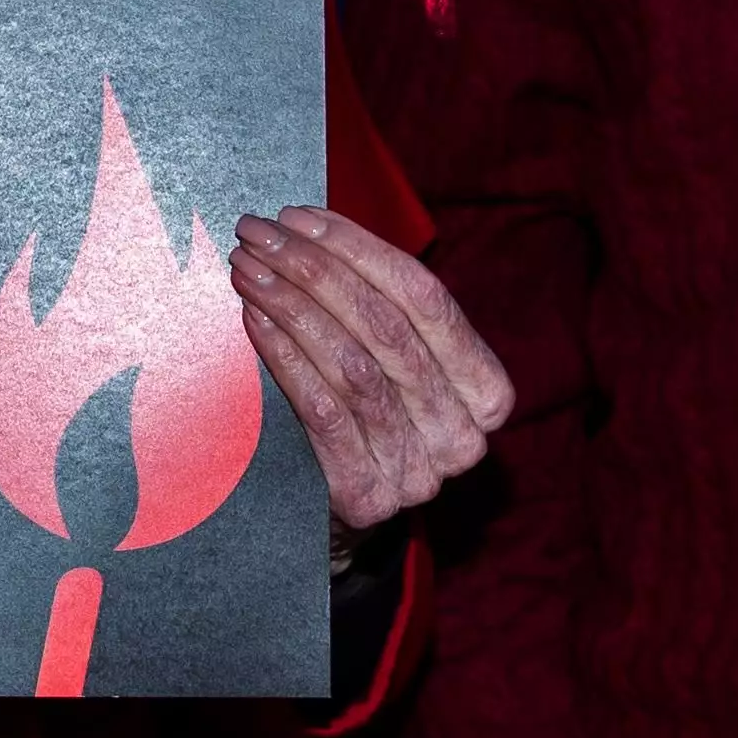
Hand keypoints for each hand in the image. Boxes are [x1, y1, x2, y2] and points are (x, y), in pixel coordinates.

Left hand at [230, 206, 514, 529]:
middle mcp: (463, 434)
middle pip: (386, 327)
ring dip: (293, 306)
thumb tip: (308, 228)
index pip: (426, 297)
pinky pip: (322, 410)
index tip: (299, 218)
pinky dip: (285, 357)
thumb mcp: (396, 363)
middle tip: (259, 234)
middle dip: (314, 270)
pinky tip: (254, 321)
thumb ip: (380, 306)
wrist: (346, 520)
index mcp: (487, 390)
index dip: (359, 250)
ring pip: (353, 366)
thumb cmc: (370, 417)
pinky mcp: (366, 498)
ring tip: (249, 270)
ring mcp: (419, 473)